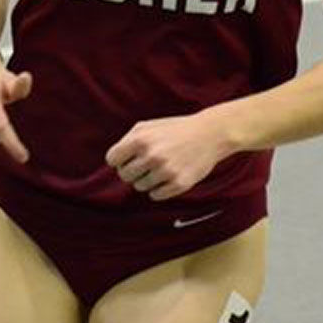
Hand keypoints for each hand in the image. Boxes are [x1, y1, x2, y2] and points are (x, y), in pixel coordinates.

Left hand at [103, 110, 236, 201]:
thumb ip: (127, 141)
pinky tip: (169, 177)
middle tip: (147, 163)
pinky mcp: (179, 184)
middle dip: (133, 171)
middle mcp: (152, 156)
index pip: (112, 160)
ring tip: (161, 167)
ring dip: (147, 179)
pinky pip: (156, 196)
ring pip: (140, 187)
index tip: (129, 158)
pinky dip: (159, 189)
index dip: (119, 160)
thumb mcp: (147, 126)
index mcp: (140, 139)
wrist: (210, 134)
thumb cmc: (175, 129)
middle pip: (124, 176)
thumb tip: (113, 162)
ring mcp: (166, 171)